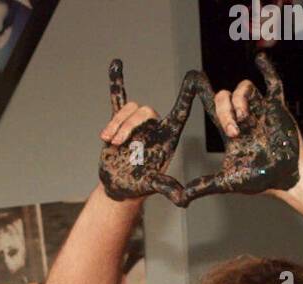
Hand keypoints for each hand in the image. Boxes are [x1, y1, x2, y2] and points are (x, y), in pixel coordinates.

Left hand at [98, 55, 301, 208]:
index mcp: (230, 131)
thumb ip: (204, 186)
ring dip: (240, 101)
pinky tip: (260, 59)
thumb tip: (181, 199)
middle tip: (233, 131)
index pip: (212, 108)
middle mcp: (244, 118)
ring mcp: (261, 111)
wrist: (285, 178)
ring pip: (244, 89)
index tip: (194, 79)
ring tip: (244, 120)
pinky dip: (268, 70)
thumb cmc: (259, 180)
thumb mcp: (227, 182)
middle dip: (224, 110)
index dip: (202, 93)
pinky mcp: (278, 108)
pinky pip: (273, 83)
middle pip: (224, 97)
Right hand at [98, 59, 195, 203]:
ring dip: (117, 123)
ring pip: (129, 110)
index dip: (187, 95)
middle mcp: (153, 127)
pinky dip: (116, 84)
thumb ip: (166, 187)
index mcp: (166, 136)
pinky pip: (118, 100)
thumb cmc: (139, 185)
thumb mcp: (152, 185)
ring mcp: (135, 124)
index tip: (195, 76)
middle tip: (118, 143)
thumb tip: (182, 200)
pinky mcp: (118, 125)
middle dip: (128, 125)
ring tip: (108, 141)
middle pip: (145, 111)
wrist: (119, 186)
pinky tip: (116, 65)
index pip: (180, 112)